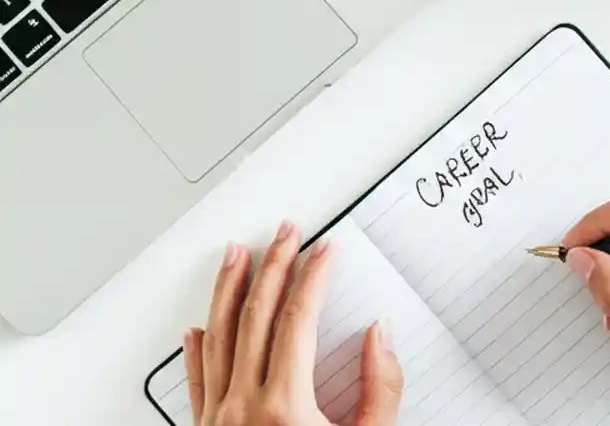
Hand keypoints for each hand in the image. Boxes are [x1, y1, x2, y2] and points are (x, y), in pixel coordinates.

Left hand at [183, 221, 403, 425]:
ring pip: (218, 339)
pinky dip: (197, 349)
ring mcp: (219, 420)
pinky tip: (198, 328)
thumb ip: (380, 390)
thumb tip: (379, 335)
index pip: (298, 320)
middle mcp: (245, 407)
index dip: (314, 278)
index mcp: (286, 407)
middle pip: (255, 318)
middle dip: (273, 267)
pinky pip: (196, 381)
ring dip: (227, 291)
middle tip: (285, 235)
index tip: (324, 252)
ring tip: (237, 257)